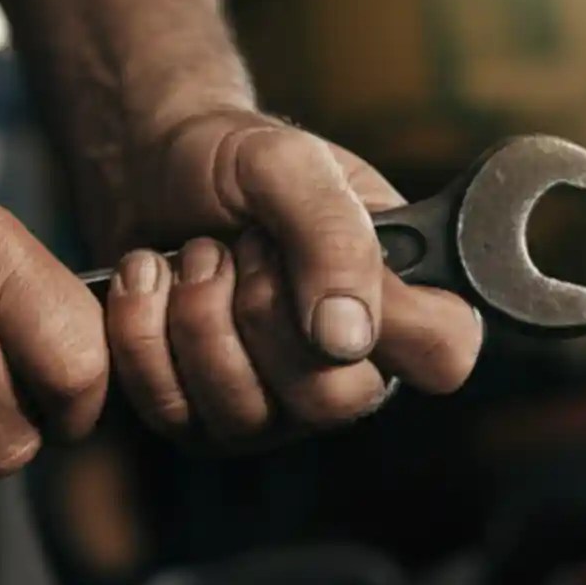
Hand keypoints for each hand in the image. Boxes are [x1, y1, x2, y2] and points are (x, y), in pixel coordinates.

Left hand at [103, 111, 482, 446]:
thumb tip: (349, 339)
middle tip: (242, 245)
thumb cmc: (231, 164)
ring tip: (195, 254)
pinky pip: (171, 409)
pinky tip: (147, 280)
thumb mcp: (288, 165)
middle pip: (332, 400)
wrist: (139, 171)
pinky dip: (142, 328)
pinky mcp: (196, 420)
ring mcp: (270, 409)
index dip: (393, 323)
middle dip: (263, 307)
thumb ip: (333, 237)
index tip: (319, 265)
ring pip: (243, 412)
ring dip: (197, 310)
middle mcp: (342, 372)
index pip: (446, 357)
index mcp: (393, 306)